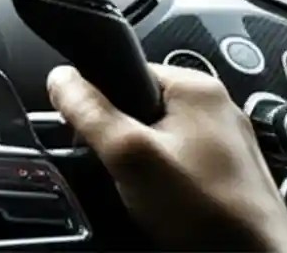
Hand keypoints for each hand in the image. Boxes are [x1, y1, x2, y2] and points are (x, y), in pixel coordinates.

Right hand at [48, 63, 286, 251]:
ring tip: (151, 195)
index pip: (124, 71)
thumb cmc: (211, 216)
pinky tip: (169, 206)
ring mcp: (225, 143)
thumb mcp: (131, 158)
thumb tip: (60, 79)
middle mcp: (216, 108)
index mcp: (197, 87)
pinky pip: (178, 166)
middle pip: (138, 109)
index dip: (98, 105)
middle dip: (122, 142)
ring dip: (144, 167)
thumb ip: (91, 113)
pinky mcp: (226, 174)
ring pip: (157, 143)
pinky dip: (165, 184)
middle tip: (127, 174)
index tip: (97, 138)